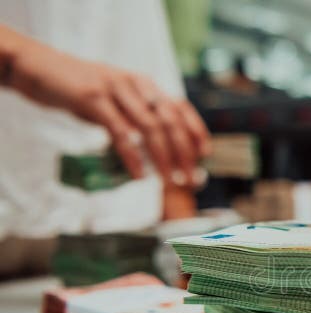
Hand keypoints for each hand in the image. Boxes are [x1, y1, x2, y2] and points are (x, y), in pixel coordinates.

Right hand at [7, 38, 210, 186]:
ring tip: (171, 181)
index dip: (196, 130)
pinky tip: (140, 175)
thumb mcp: (115, 99)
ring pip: (150, 127)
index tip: (205, 154)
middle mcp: (135, 84)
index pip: (180, 106)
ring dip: (164, 158)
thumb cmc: (80, 89)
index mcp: (144, 84)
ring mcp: (115, 89)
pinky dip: (133, 156)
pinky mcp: (93, 99)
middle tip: (190, 178)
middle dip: (184, 152)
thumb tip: (155, 148)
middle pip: (170, 120)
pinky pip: (120, 132)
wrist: (39, 67)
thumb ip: (134, 117)